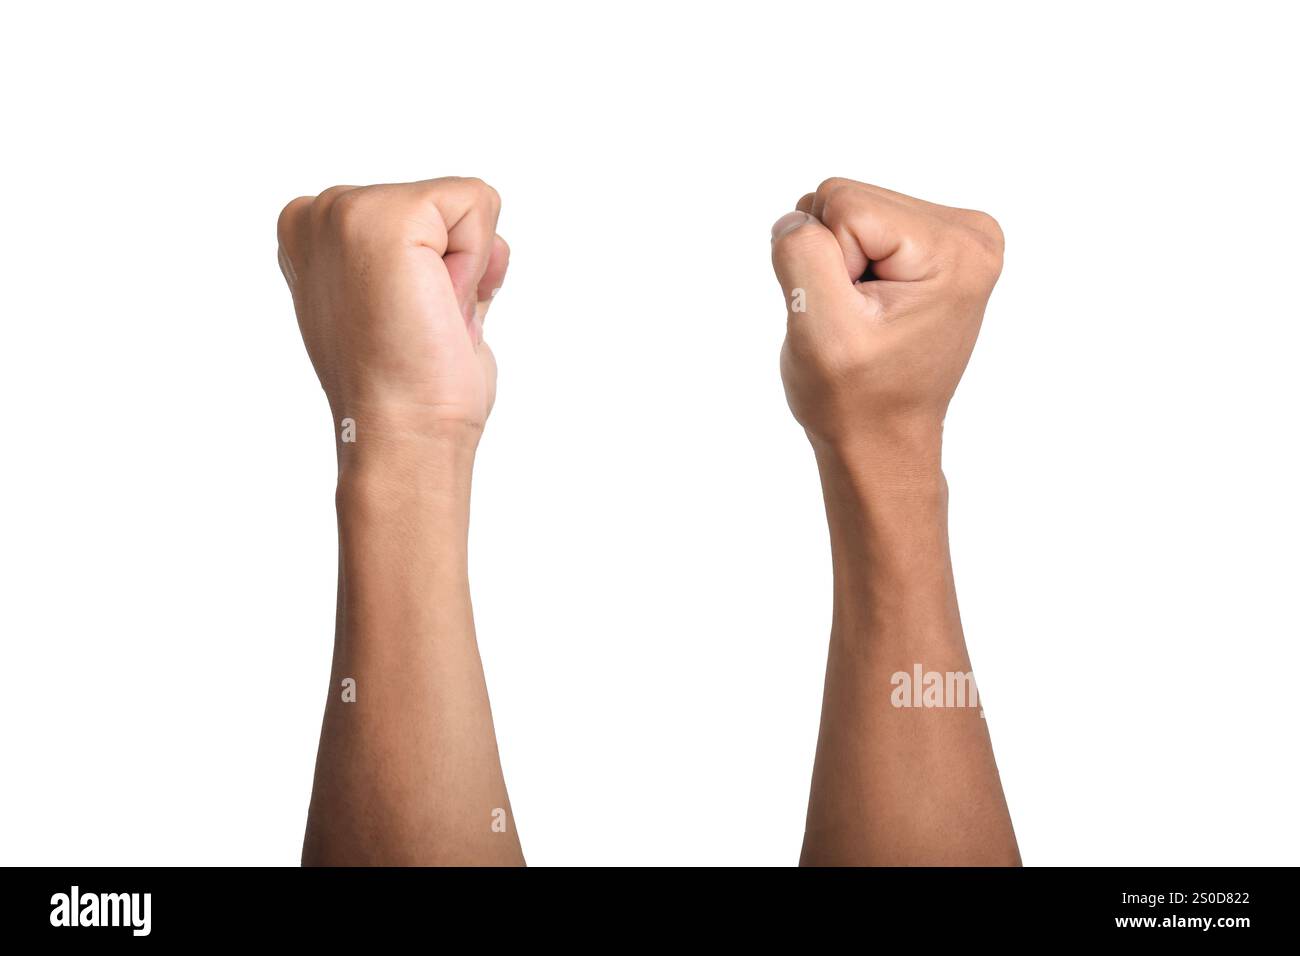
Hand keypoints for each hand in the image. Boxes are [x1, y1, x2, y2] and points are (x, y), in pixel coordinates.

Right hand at [277, 177, 508, 442]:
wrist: (404, 434)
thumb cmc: (411, 388)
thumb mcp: (407, 304)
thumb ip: (419, 263)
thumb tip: (463, 259)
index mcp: (314, 237)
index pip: (424, 215)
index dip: (444, 270)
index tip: (412, 320)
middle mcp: (316, 215)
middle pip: (445, 204)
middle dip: (457, 266)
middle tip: (422, 324)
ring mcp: (341, 211)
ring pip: (465, 204)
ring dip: (467, 269)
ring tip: (426, 319)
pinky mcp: (380, 216)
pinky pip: (478, 202)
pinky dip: (477, 261)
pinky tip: (438, 305)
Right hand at [771, 178, 1002, 454]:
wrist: (881, 440)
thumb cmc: (854, 400)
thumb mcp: (820, 333)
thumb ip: (804, 257)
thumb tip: (797, 217)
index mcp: (956, 250)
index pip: (845, 205)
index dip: (827, 263)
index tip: (850, 316)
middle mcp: (970, 232)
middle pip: (850, 199)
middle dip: (833, 260)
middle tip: (852, 319)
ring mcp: (957, 236)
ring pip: (850, 209)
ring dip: (838, 265)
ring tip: (860, 316)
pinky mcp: (936, 243)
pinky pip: (860, 223)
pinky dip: (849, 265)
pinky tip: (868, 306)